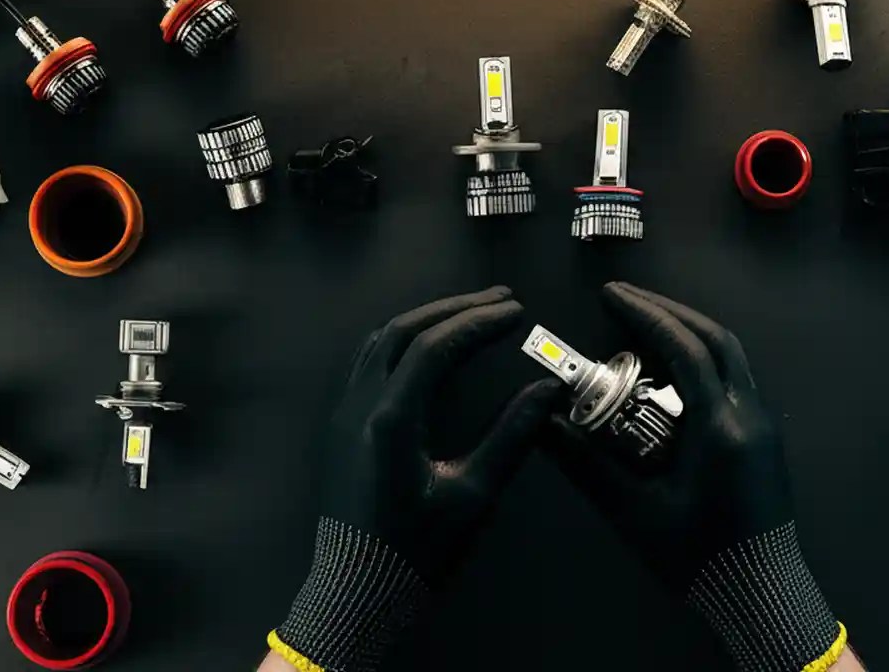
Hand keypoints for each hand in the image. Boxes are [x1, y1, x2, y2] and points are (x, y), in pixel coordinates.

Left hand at [268, 286, 560, 671]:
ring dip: (426, 319)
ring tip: (468, 312)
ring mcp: (344, 412)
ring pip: (381, 341)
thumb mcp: (473, 494)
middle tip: (499, 299)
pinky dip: (402, 341)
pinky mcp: (341, 426)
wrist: (357, 590)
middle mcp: (360, 404)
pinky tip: (426, 346)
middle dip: (454, 308)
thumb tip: (547, 391)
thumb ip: (510, 436)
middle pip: (405, 331)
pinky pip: (367, 362)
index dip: (478, 322)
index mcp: (390, 418)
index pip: (436, 346)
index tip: (515, 312)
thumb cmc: (417, 550)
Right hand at [543, 282, 848, 671]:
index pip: (683, 348)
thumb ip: (587, 464)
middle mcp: (749, 414)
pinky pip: (733, 379)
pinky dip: (702, 359)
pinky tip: (670, 369)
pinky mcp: (764, 438)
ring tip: (643, 325)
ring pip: (730, 356)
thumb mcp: (634, 511)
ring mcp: (763, 424)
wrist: (760, 595)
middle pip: (715, 338)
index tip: (610, 294)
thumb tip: (544, 425)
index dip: (645, 314)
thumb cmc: (697, 557)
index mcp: (720, 427)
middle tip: (625, 298)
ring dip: (688, 332)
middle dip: (669, 311)